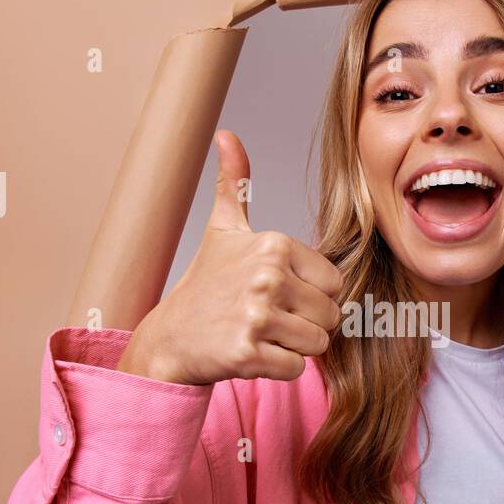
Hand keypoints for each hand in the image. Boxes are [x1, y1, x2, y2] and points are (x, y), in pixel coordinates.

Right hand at [117, 130, 343, 384]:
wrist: (169, 338)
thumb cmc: (204, 286)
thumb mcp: (222, 230)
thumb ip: (234, 183)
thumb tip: (226, 135)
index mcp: (273, 245)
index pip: (334, 283)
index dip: (312, 295)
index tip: (279, 294)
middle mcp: (267, 276)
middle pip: (330, 315)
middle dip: (305, 324)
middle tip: (268, 319)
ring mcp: (256, 316)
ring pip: (317, 343)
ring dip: (293, 347)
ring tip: (260, 335)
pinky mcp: (247, 353)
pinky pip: (295, 368)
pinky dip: (277, 368)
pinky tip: (251, 354)